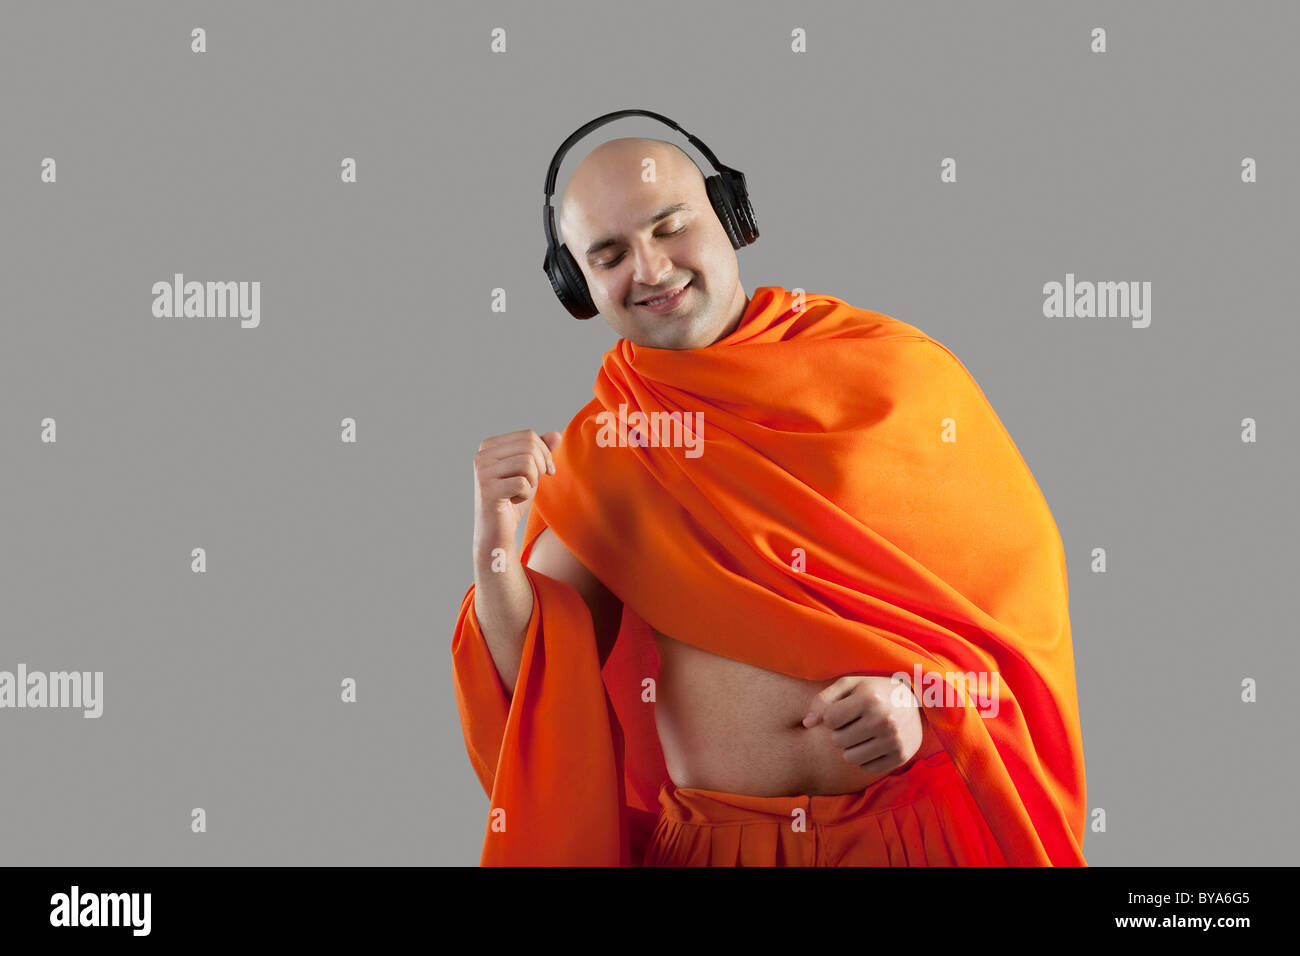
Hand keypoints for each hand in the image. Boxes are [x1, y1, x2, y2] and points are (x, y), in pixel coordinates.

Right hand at [472, 429, 562, 556]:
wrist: (497, 531)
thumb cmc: (513, 499)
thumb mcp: (530, 472)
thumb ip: (541, 452)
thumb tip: (557, 435)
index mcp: (489, 445)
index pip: (528, 435)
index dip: (545, 453)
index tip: (546, 472)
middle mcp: (482, 455)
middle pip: (529, 446)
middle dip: (541, 466)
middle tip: (534, 483)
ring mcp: (482, 472)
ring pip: (527, 462)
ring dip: (533, 481)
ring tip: (522, 491)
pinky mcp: (487, 490)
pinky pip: (522, 483)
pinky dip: (526, 495)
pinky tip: (514, 500)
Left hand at [801, 675, 923, 776]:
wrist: (917, 700)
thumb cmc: (875, 690)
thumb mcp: (850, 685)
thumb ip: (823, 700)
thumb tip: (806, 723)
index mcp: (869, 698)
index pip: (829, 720)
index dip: (832, 716)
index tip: (844, 710)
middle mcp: (884, 720)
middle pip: (838, 740)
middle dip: (841, 732)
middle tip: (855, 722)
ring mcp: (894, 740)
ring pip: (850, 757)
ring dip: (851, 747)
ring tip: (863, 733)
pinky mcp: (901, 756)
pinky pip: (866, 768)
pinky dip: (866, 758)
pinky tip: (875, 743)